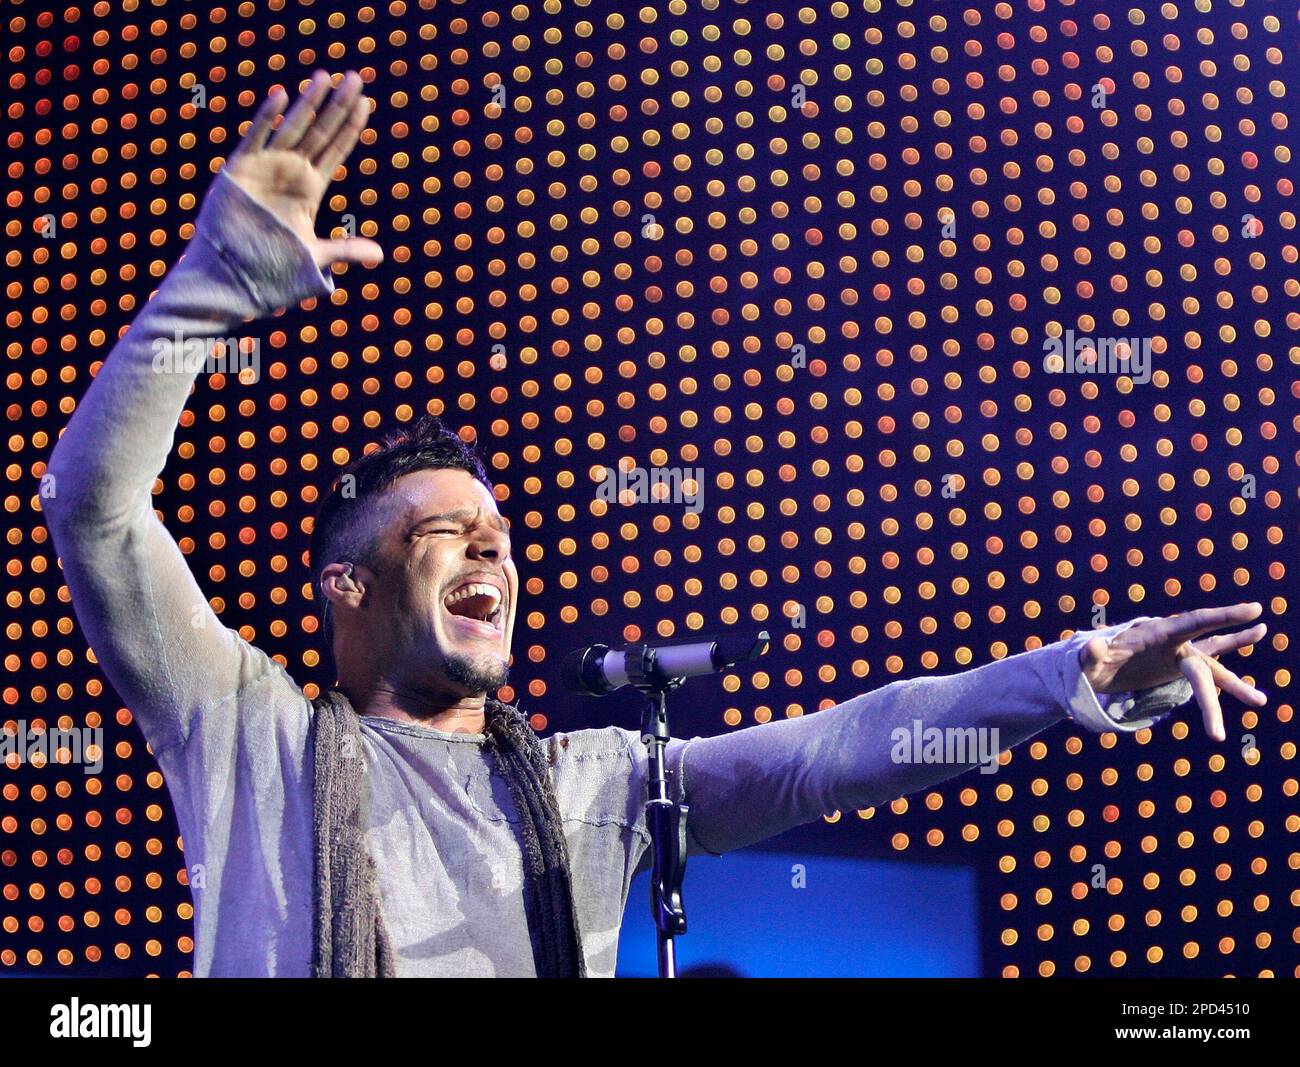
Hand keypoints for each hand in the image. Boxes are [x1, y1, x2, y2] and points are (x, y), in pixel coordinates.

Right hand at [223, 69, 382, 269]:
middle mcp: (291, 172)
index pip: (336, 150)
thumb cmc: (272, 266)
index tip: (367, 102)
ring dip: (308, 103)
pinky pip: (255, 139)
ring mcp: (266, 168)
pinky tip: (281, 96)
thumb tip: (380, 255)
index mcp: (311, 188)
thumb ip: (346, 251)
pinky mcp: (240, 171)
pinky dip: (266, 119)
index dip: (351, 126)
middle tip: (355, 77)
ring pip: (291, 128)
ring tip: (324, 77)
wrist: (233, 276)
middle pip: (320, 131)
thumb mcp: (315, 256)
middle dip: (337, 105)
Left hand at [1080, 602, 1266, 742]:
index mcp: (1156, 632)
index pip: (1194, 621)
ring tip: (1262, 702)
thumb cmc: (1089, 661)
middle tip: (1259, 700)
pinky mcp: (1178, 669)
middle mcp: (1173, 642)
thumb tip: (1094, 645)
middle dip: (1230, 685)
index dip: (1223, 616)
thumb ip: (1091, 652)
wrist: (1092, 669)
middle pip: (1205, 665)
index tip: (1254, 609)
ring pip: (1213, 671)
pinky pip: (1207, 676)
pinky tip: (1251, 692)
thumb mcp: (1088, 659)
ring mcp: (1178, 655)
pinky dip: (1227, 684)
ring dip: (1236, 687)